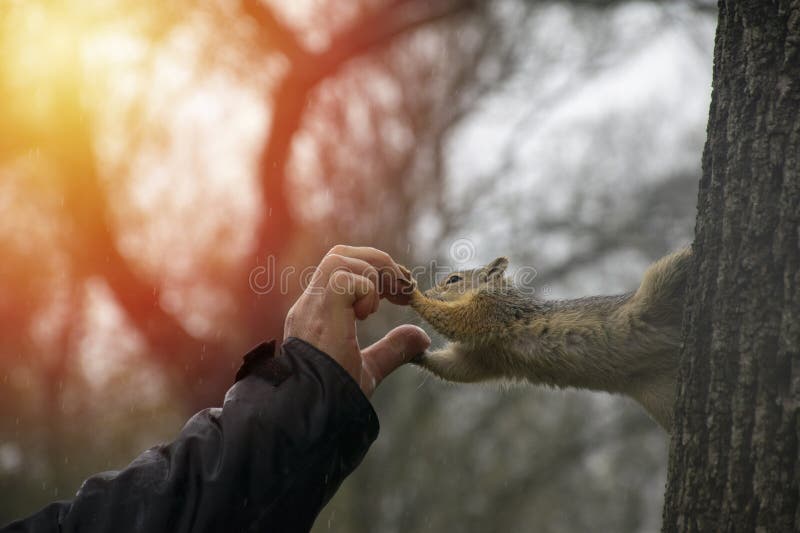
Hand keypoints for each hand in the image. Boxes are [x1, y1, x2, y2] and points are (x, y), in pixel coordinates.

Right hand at [284, 245, 429, 396]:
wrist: (313, 412)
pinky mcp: (320, 311)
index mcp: (321, 313)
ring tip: (389, 299)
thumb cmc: (333, 397)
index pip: (343, 269)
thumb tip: (421, 338)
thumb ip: (391, 350)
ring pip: (340, 258)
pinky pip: (344, 277)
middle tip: (401, 287)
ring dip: (373, 273)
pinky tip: (367, 315)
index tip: (400, 294)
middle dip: (377, 262)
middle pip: (341, 254)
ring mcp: (313, 305)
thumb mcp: (368, 369)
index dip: (375, 273)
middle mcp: (312, 304)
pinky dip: (364, 289)